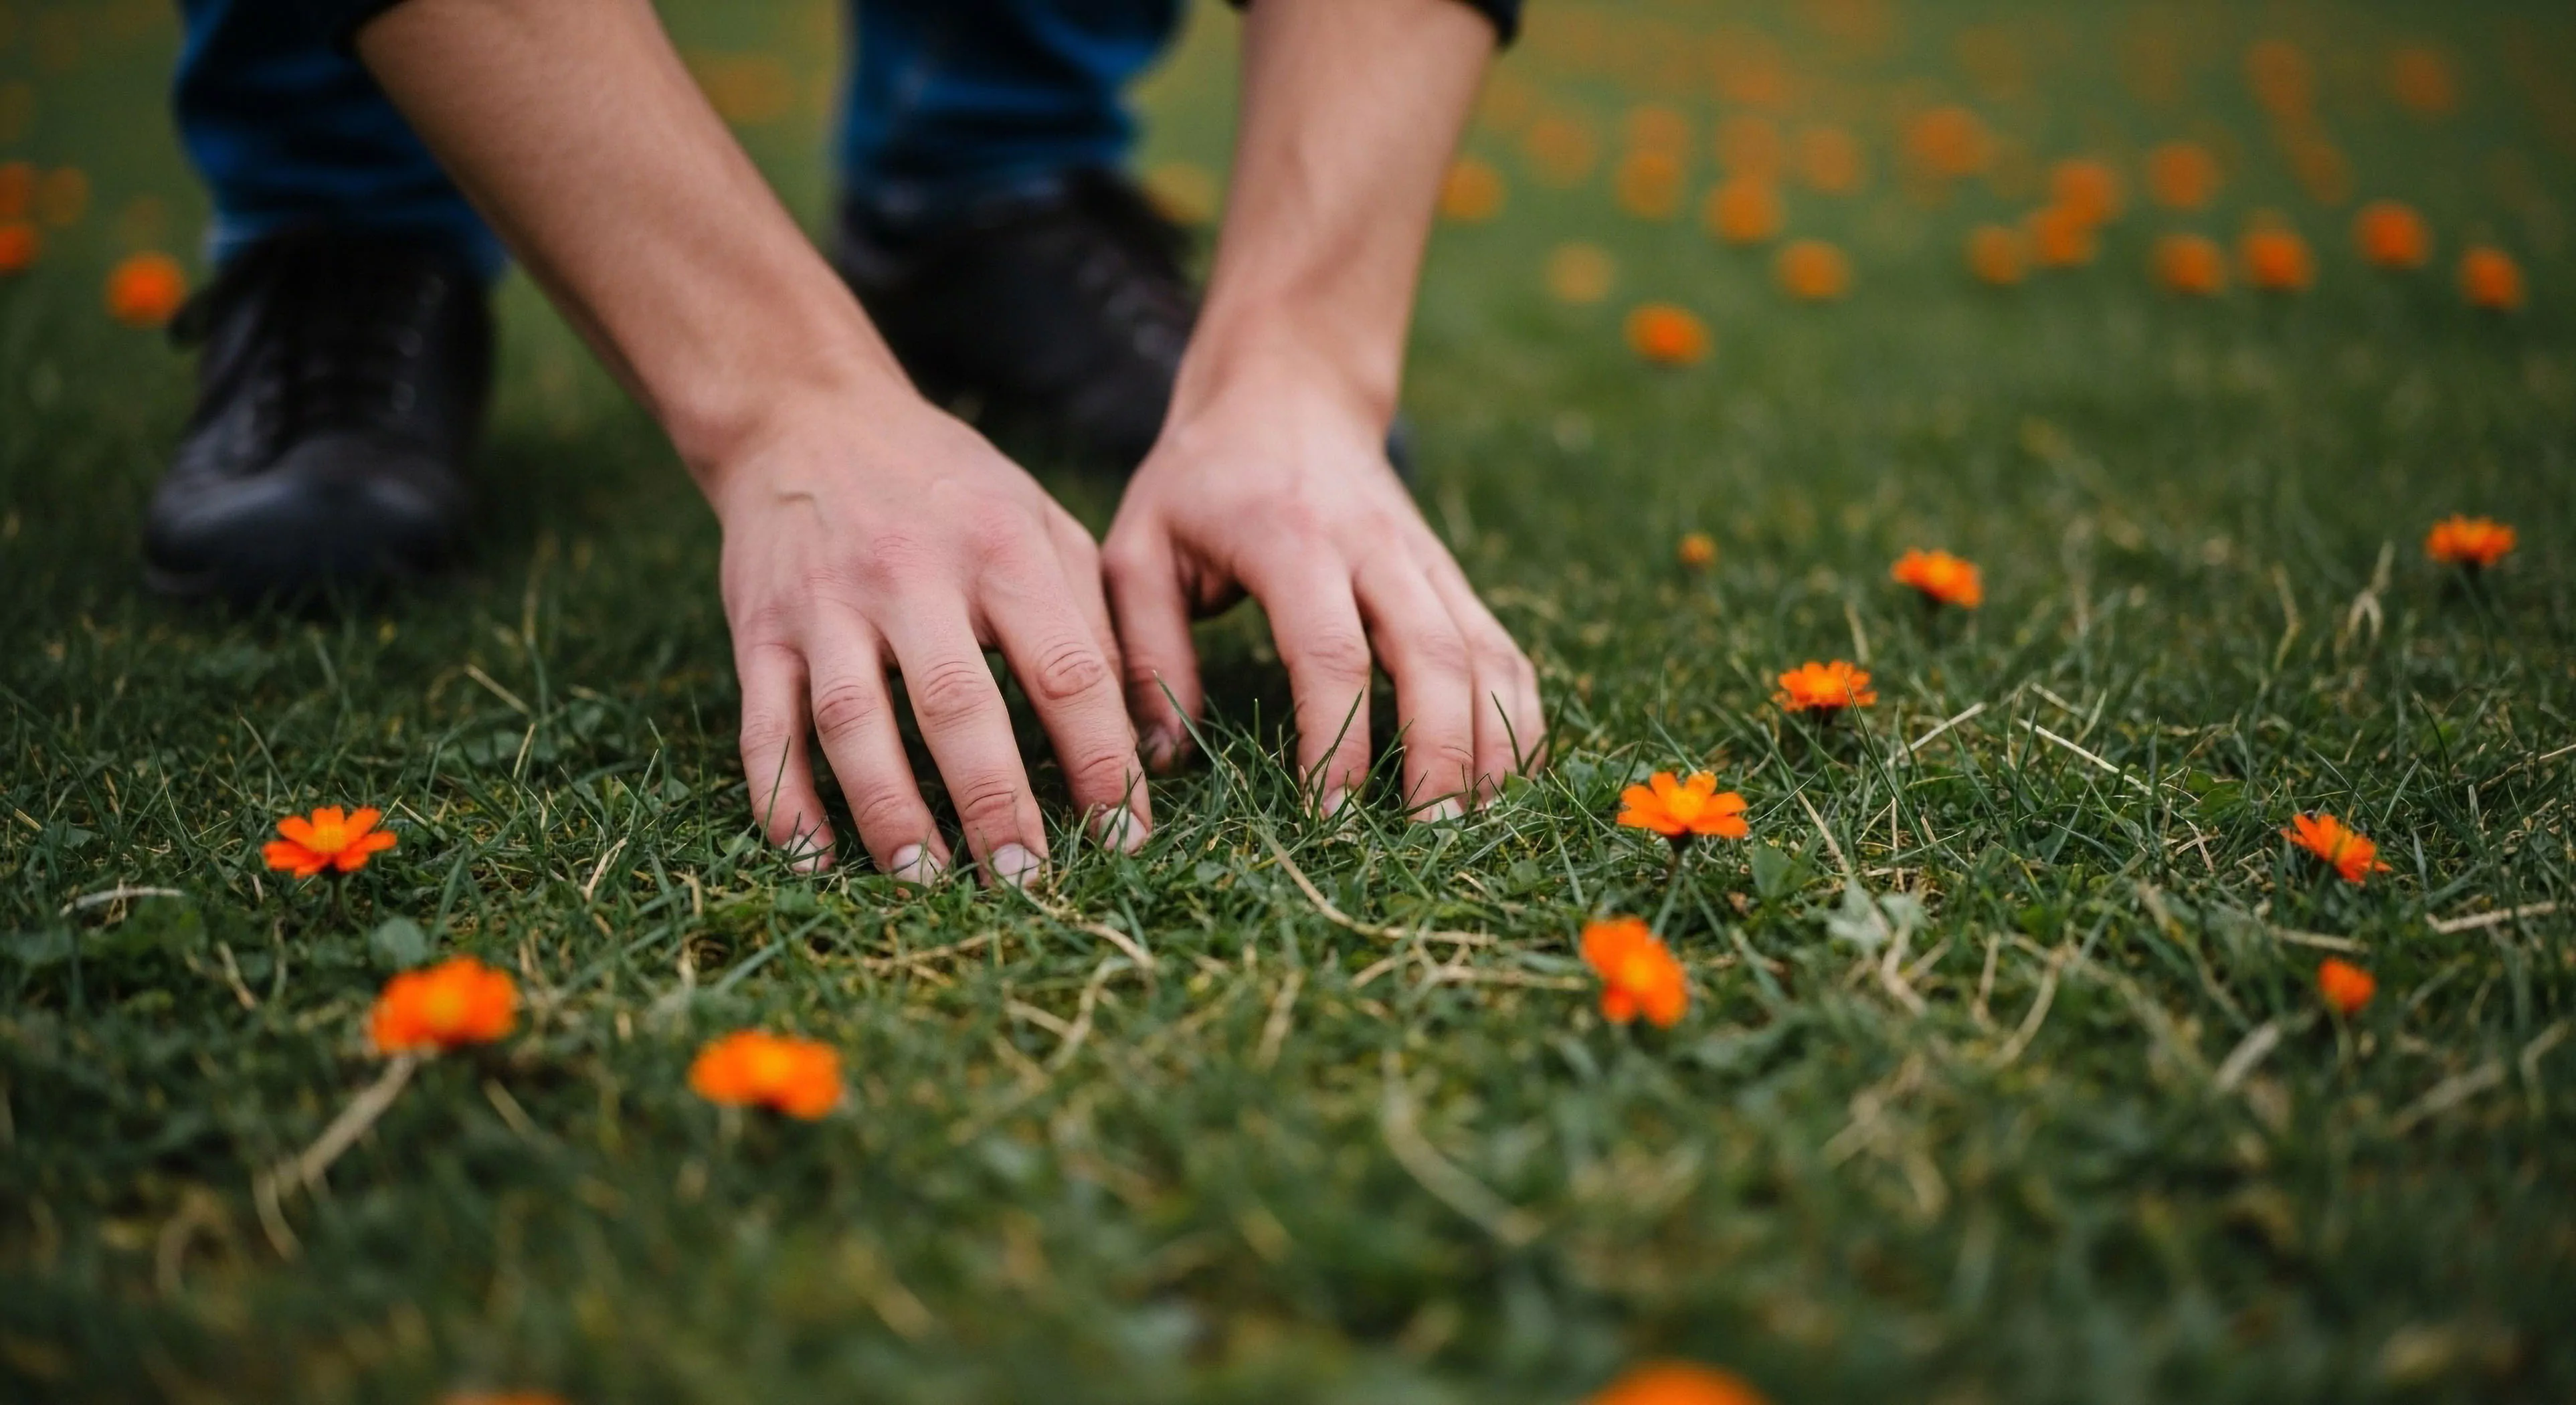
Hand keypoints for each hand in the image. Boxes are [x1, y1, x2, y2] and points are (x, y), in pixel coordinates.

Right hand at [713, 395, 1148, 881]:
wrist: (806, 418)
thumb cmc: (949, 489)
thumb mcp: (1040, 521)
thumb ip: (1094, 618)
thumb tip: (1146, 738)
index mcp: (1002, 549)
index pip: (1066, 670)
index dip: (1101, 762)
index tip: (1125, 838)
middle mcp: (912, 575)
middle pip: (958, 707)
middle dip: (996, 807)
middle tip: (1028, 883)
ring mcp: (826, 605)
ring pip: (855, 724)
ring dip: (891, 814)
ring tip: (926, 883)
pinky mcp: (757, 630)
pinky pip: (766, 726)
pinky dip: (787, 799)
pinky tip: (814, 860)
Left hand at [1102, 378, 1542, 817]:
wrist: (1286, 392)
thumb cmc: (1199, 483)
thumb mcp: (1138, 548)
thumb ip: (1145, 652)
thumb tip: (1162, 760)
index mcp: (1290, 539)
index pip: (1331, 652)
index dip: (1340, 740)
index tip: (1331, 819)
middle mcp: (1375, 547)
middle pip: (1433, 656)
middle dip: (1441, 756)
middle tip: (1430, 842)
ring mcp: (1427, 561)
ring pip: (1486, 654)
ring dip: (1494, 745)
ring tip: (1477, 828)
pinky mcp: (1454, 577)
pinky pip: (1503, 649)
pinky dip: (1519, 717)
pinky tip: (1511, 782)